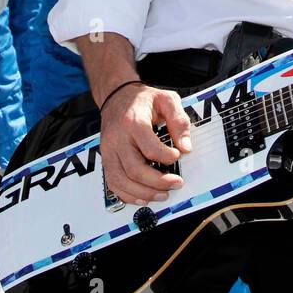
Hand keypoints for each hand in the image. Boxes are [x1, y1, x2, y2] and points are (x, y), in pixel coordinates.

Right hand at [98, 83, 191, 204]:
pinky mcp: (106, 159)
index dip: (167, 157)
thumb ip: (179, 121)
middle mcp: (117, 138)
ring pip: (121, 181)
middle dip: (158, 182)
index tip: (177, 156)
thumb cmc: (141, 99)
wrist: (117, 96)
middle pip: (134, 169)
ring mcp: (109, 150)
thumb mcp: (166, 99)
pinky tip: (143, 196)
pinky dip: (128, 195)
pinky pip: (113, 183)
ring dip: (144, 193)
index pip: (149, 148)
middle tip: (176, 183)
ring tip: (163, 194)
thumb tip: (186, 147)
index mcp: (133, 122)